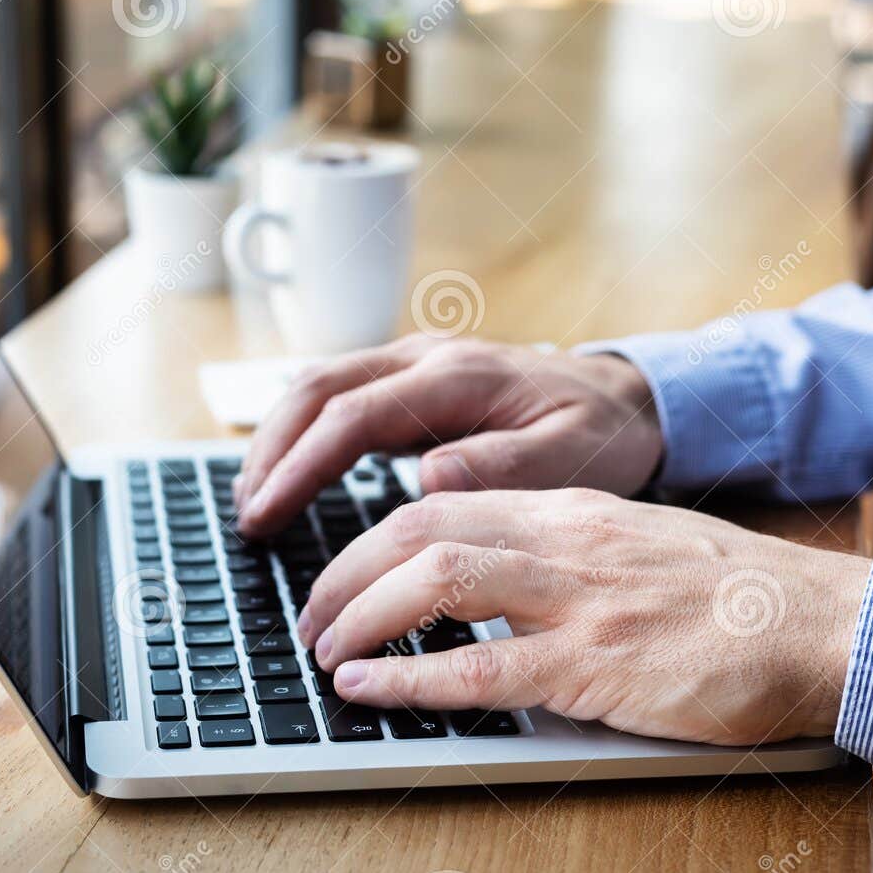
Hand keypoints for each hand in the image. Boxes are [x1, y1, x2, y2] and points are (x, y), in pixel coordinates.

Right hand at [234, 335, 662, 535]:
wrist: (627, 396)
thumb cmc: (600, 433)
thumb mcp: (570, 458)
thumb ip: (502, 466)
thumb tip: (429, 478)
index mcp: (456, 377)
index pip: (352, 414)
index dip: (301, 464)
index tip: (267, 510)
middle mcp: (423, 358)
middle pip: (316, 389)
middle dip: (270, 451)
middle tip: (245, 514)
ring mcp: (412, 363)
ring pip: (316, 386)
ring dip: (276, 439)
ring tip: (251, 499)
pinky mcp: (410, 380)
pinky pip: (337, 396)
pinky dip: (300, 432)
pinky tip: (285, 473)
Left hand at [294, 489, 870, 745]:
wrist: (825, 625)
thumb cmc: (736, 598)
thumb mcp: (636, 546)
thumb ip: (562, 552)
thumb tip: (488, 579)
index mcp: (570, 512)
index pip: (441, 503)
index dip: (371, 539)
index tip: (340, 574)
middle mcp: (563, 542)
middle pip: (417, 530)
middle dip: (344, 573)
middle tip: (310, 616)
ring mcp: (579, 601)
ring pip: (435, 583)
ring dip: (359, 616)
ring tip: (323, 651)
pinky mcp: (599, 667)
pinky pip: (481, 670)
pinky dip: (408, 679)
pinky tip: (367, 690)